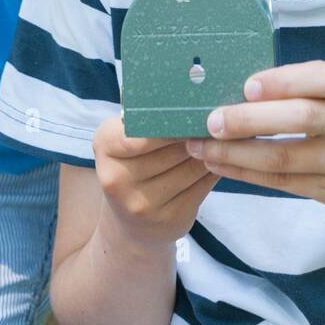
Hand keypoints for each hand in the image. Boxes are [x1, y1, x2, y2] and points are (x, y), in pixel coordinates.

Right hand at [93, 113, 219, 248]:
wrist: (130, 222)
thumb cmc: (133, 164)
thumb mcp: (125, 138)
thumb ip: (147, 119)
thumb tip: (190, 102)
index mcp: (105, 147)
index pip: (139, 131)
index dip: (170, 122)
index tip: (190, 112)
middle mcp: (118, 179)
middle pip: (171, 149)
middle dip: (196, 134)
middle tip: (215, 120)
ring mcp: (142, 204)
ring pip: (190, 167)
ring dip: (209, 152)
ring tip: (219, 138)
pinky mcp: (169, 219)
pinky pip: (201, 187)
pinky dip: (213, 171)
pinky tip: (218, 160)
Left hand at [184, 60, 324, 233]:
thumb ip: (315, 92)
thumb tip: (246, 84)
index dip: (287, 79)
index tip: (250, 84)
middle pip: (300, 120)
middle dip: (250, 120)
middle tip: (211, 118)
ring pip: (285, 158)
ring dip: (237, 153)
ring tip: (200, 145)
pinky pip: (283, 182)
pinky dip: (248, 173)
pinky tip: (220, 165)